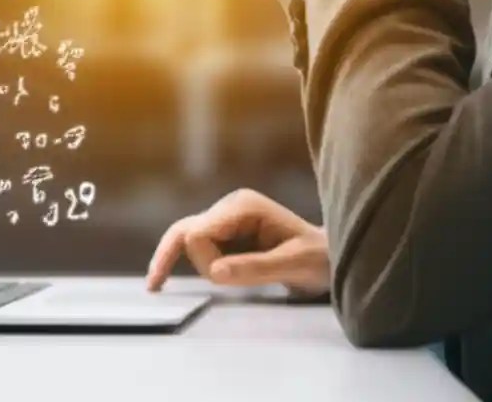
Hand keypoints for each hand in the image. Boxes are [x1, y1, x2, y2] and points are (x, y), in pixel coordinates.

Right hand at [145, 189, 329, 296]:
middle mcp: (228, 207)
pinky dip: (182, 262)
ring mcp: (223, 219)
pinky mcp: (222, 233)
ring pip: (184, 240)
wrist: (330, 258)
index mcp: (243, 206)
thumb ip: (255, 268)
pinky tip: (161, 278)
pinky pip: (190, 246)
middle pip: (185, 233)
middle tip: (188, 285)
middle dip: (190, 261)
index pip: (197, 233)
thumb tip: (214, 272)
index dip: (204, 261)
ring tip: (229, 281)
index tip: (229, 278)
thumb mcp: (294, 264)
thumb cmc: (319, 259)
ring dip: (194, 265)